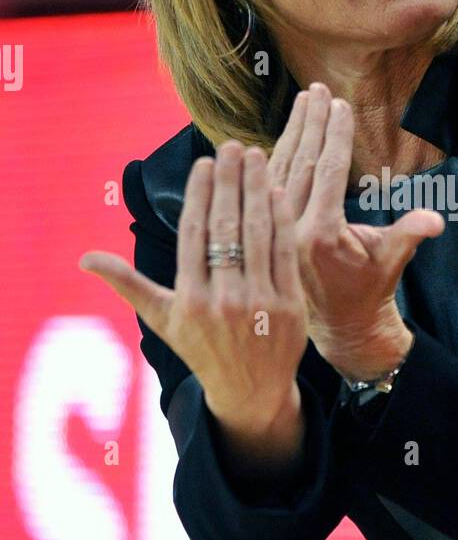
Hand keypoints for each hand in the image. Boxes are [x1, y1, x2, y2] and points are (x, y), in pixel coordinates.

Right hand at [79, 144, 307, 451]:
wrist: (250, 392)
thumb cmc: (201, 348)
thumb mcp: (162, 319)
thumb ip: (127, 283)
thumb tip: (85, 259)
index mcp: (190, 300)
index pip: (194, 234)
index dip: (200, 194)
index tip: (205, 162)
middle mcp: (223, 300)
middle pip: (227, 228)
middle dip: (230, 182)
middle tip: (233, 147)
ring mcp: (259, 303)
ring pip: (258, 234)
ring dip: (258, 190)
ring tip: (256, 157)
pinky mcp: (290, 305)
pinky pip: (285, 252)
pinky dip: (282, 219)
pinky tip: (279, 189)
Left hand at [267, 81, 444, 378]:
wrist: (340, 325)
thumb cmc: (370, 290)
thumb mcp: (392, 261)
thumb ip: (409, 234)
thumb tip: (436, 219)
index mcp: (321, 234)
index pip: (328, 172)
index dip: (336, 136)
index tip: (341, 105)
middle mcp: (292, 229)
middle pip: (301, 164)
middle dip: (312, 124)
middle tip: (318, 90)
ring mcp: (278, 228)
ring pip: (282, 169)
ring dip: (293, 132)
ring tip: (304, 100)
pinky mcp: (272, 227)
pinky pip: (273, 183)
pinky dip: (278, 154)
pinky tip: (284, 130)